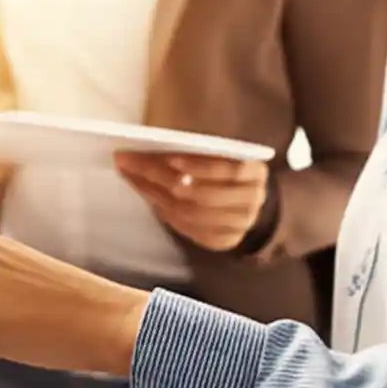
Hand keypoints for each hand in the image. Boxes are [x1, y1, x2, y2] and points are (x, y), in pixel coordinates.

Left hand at [114, 153, 269, 251]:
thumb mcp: (221, 154)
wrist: (246, 201)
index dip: (200, 166)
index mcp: (256, 173)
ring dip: (156, 195)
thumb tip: (152, 146)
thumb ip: (198, 151)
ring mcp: (239, 225)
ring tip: (132, 176)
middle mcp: (252, 202)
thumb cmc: (225, 169)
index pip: (230, 170)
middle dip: (162, 177)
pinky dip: (166, 213)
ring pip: (192, 214)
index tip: (167, 156)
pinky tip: (148, 195)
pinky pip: (189, 229)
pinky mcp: (223, 241)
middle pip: (204, 195)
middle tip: (130, 162)